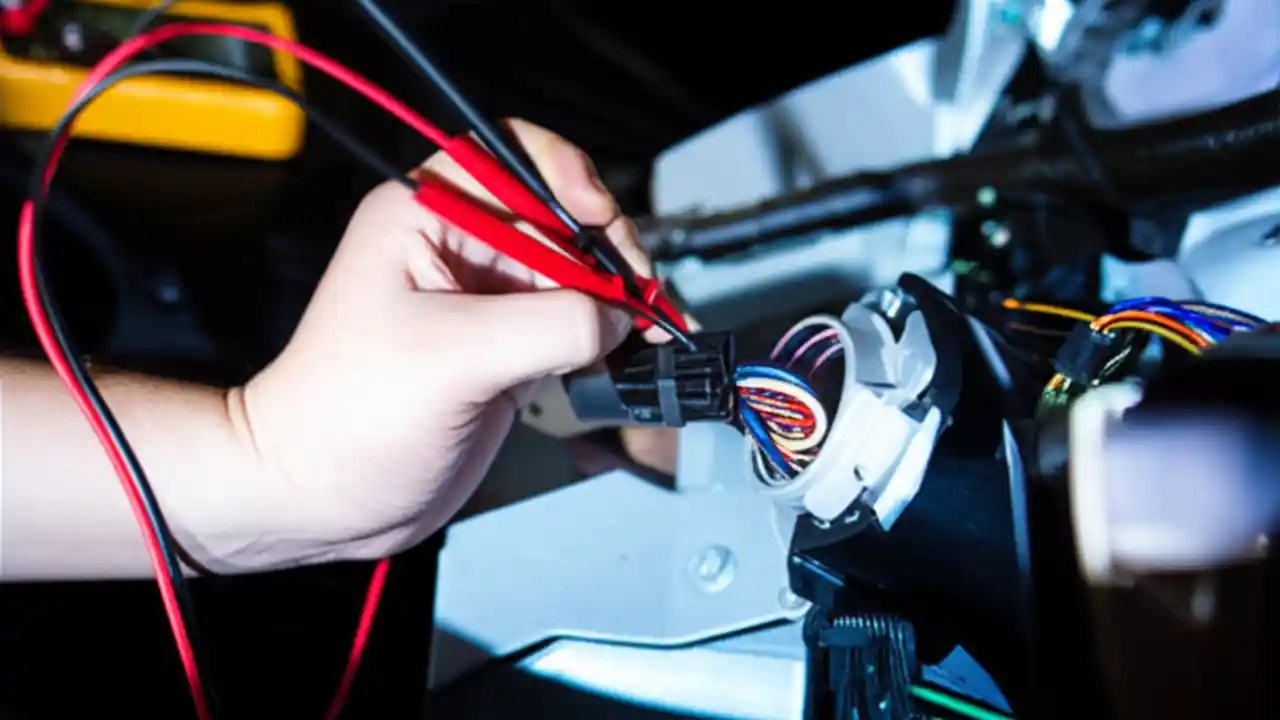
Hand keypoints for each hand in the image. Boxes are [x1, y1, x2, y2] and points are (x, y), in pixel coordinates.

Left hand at [235, 120, 655, 564]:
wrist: (322, 498)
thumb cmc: (351, 418)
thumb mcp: (453, 358)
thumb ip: (549, 326)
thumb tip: (620, 317)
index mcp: (425, 216)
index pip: (513, 158)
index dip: (566, 174)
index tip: (598, 219)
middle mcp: (461, 246)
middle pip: (562, 219)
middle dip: (610, 251)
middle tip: (644, 299)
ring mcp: (489, 299)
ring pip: (578, 274)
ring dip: (621, 299)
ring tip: (655, 331)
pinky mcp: (509, 348)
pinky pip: (576, 325)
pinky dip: (611, 337)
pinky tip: (634, 355)